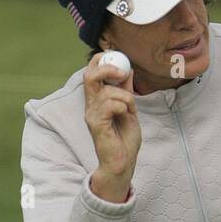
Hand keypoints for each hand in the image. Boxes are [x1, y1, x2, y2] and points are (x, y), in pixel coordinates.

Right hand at [84, 52, 141, 197]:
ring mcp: (92, 114)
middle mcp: (90, 105)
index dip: (101, 60)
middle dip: (107, 68)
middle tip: (122, 72)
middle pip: (89, 75)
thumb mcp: (129, 110)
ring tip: (131, 110)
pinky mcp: (96, 124)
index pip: (91, 72)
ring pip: (107, 91)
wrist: (123, 163)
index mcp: (97, 100)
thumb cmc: (124, 141)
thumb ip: (126, 91)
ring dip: (125, 97)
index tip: (117, 58)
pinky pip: (110, 105)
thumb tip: (128, 70)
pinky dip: (122, 106)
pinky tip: (126, 115)